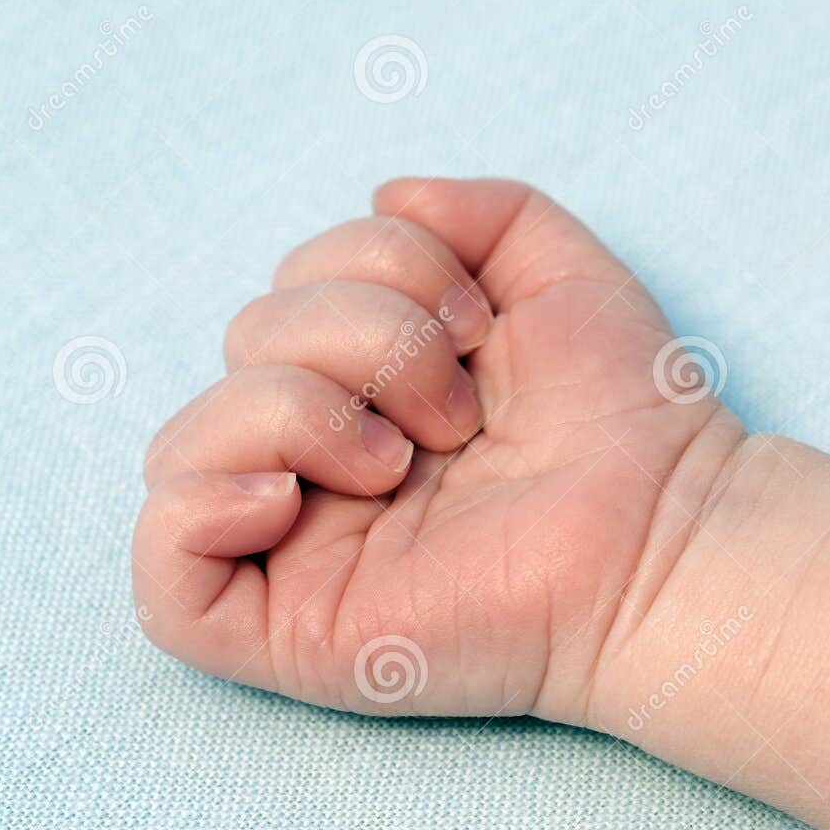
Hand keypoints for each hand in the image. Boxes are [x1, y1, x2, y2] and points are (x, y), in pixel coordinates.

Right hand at [134, 178, 744, 724]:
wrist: (668, 534)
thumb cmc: (624, 420)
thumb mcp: (553, 272)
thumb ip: (476, 211)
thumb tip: (385, 197)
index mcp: (365, 391)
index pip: (290, 291)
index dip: (375, 269)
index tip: (478, 327)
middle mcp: (318, 466)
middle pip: (241, 346)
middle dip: (358, 339)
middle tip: (459, 414)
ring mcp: (294, 553)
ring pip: (184, 443)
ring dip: (298, 411)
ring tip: (404, 461)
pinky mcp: (283, 632)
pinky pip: (161, 566)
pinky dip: (199, 505)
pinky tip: (288, 500)